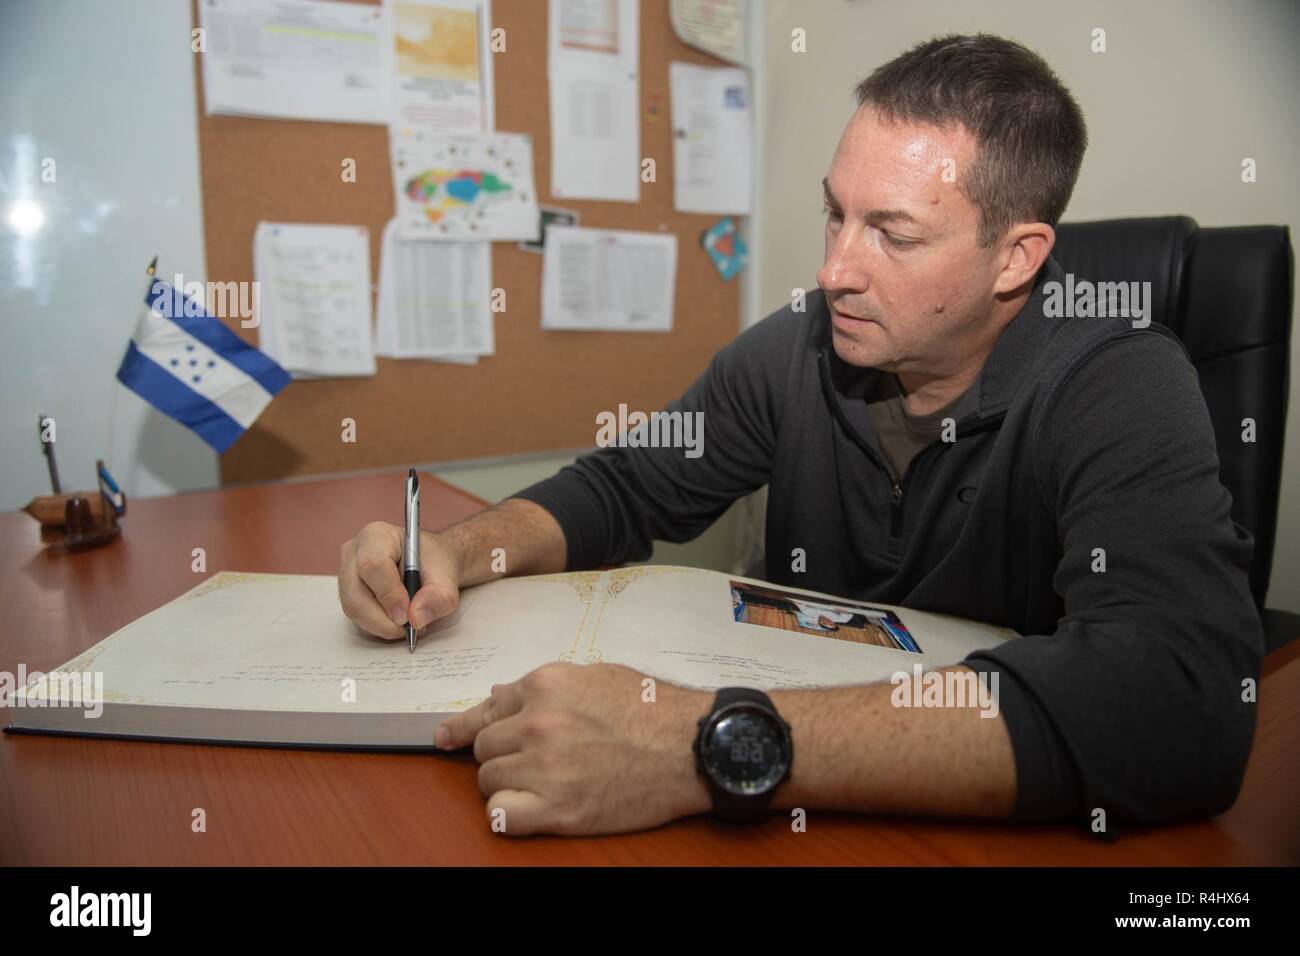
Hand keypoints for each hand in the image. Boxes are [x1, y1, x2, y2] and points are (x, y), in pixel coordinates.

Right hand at [338, 521, 461, 639]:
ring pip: (353, 609)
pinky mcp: (347, 592)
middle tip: (408, 627)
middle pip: (356, 594)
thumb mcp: (447, 580)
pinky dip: (377, 625)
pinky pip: (355, 617)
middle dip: (383, 619)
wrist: (430, 564)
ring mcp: (346, 573)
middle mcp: (354, 552)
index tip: (407, 615)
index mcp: (377, 536)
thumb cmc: (435, 564)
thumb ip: (438, 598)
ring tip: (408, 622)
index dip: (389, 594)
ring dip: (382, 625)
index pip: (373, 565)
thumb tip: (415, 619)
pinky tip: (396, 619)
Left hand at [437, 662, 713, 835]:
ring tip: (543, 783)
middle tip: (528, 762)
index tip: (444, 738)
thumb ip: (544, 687)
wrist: (692, 747)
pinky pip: (501, 815)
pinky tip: (528, 808)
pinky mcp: (558, 809)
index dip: (465, 726)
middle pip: (484, 747)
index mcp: (545, 685)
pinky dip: (508, 813)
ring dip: (507, 783)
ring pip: (488, 780)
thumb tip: (499, 695)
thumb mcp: (596, 677)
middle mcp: (538, 722)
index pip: (487, 709)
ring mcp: (544, 767)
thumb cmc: (653, 709)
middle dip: (499, 754)